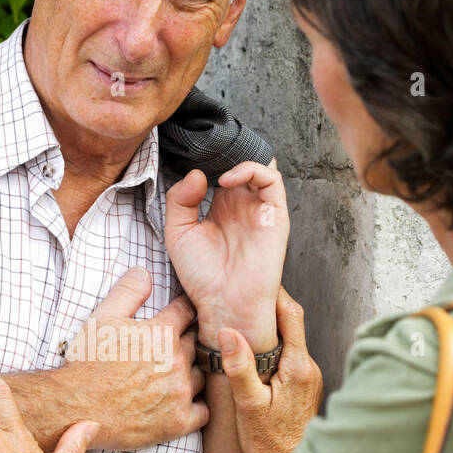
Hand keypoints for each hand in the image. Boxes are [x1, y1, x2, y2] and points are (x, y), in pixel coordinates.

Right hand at [55, 266, 208, 448]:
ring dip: (192, 374)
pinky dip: (196, 406)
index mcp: (161, 333)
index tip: (180, 316)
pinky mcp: (178, 421)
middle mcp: (176, 361)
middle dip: (187, 343)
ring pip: (201, 376)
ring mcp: (179, 392)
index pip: (187, 312)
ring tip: (175, 376)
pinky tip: (181, 402)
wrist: (75, 407)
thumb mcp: (102, 319)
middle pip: (196, 344)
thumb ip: (127, 291)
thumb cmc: (86, 363)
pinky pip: (203, 411)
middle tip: (172, 349)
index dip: (183, 312)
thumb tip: (144, 271)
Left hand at [165, 158, 289, 348]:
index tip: (189, 151)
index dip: (208, 157)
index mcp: (220, 207)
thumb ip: (179, 200)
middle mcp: (242, 205)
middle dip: (224, 151)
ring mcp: (259, 209)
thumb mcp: (178, 234)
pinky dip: (252, 170)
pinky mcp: (275, 215)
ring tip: (216, 167)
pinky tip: (226, 180)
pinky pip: (272, 180)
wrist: (222, 303)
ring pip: (260, 165)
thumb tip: (195, 174)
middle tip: (204, 149)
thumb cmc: (202, 277)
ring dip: (239, 158)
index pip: (220, 169)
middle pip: (241, 162)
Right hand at [217, 285, 322, 452]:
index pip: (291, 315)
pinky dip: (271, 347)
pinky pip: (288, 356)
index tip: (254, 282)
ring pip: (289, 340)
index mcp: (298, 367)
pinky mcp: (303, 386)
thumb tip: (229, 334)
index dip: (274, 295)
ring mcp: (308, 377)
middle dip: (268, 307)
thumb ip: (240, 368)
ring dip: (268, 328)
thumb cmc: (269, 443)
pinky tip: (252, 351)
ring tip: (243, 319)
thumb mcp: (248, 405)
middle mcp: (308, 367)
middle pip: (291, 323)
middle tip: (243, 295)